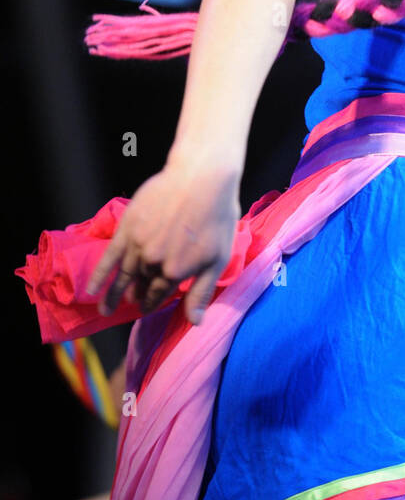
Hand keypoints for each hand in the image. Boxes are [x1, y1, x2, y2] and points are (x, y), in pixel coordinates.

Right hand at [85, 158, 241, 325]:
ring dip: (115, 293)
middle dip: (137, 295)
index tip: (147, 307)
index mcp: (176, 272)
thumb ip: (202, 291)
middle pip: (143, 282)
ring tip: (106, 309)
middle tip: (132, 303)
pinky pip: (109, 256)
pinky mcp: (128, 227)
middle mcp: (154, 262)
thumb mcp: (218, 257)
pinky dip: (99, 274)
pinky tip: (91, 289)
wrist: (201, 177)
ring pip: (125, 274)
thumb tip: (195, 323)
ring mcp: (138, 245)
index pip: (160, 293)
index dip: (153, 301)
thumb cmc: (217, 215)